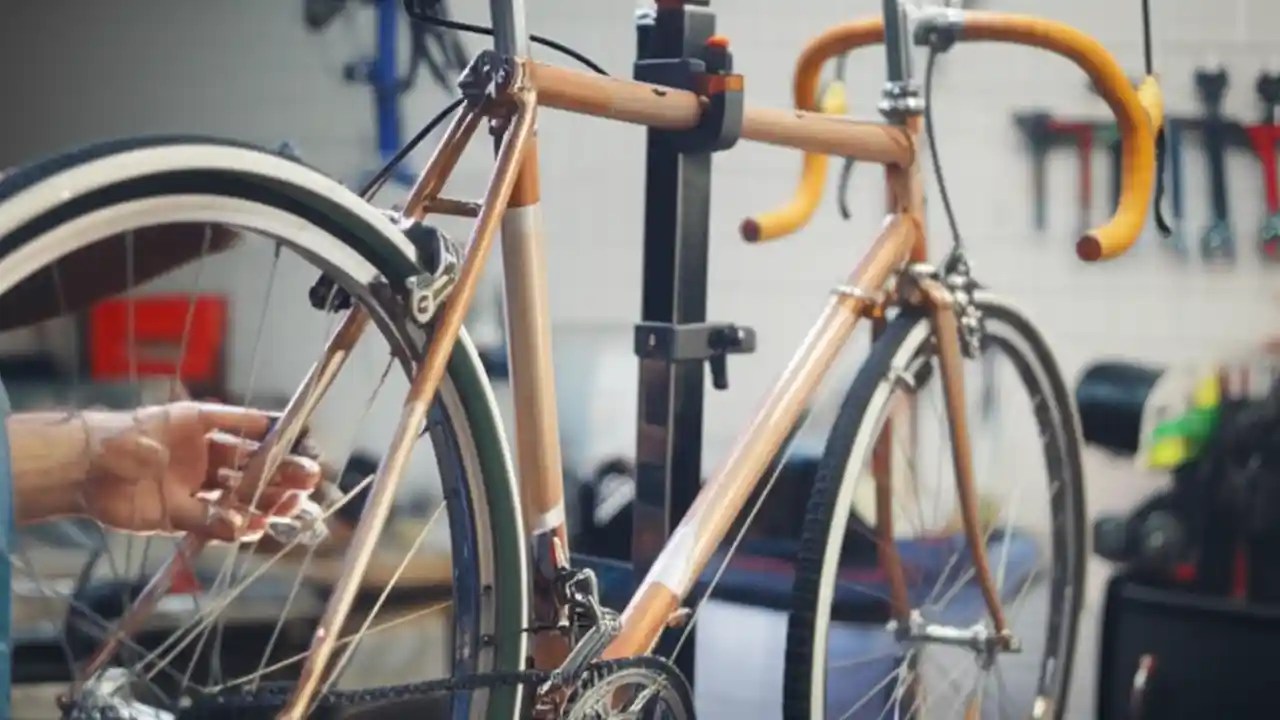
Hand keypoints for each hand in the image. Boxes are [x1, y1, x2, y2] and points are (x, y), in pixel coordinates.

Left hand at [10, 402, 321, 541]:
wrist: (77, 473)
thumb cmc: (110, 443)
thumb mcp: (135, 439)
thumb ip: (164, 455)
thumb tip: (174, 463)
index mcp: (197, 425)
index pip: (243, 425)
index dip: (271, 432)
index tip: (297, 438)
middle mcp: (202, 455)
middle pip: (250, 464)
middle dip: (280, 471)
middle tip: (309, 477)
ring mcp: (193, 485)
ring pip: (239, 494)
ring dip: (267, 499)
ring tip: (295, 505)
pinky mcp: (179, 514)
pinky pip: (213, 522)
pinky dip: (234, 526)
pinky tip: (257, 527)